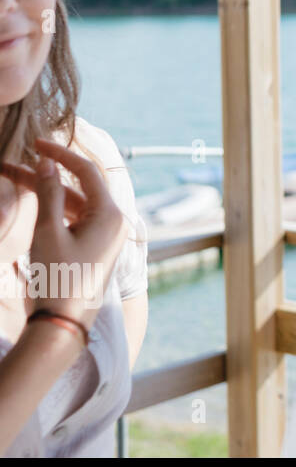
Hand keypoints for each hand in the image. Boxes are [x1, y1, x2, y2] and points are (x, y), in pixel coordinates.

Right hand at [3, 138, 124, 329]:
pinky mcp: (92, 247)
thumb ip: (50, 195)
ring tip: (11, 176)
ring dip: (46, 190)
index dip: (61, 153)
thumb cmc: (58, 278)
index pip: (88, 171)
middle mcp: (113, 222)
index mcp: (111, 215)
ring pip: (73, 203)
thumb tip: (49, 163)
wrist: (62, 324)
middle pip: (79, 186)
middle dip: (47, 172)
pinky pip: (73, 219)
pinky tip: (30, 199)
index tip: (36, 143)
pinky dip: (52, 208)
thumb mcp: (49, 232)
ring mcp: (104, 235)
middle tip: (14, 162)